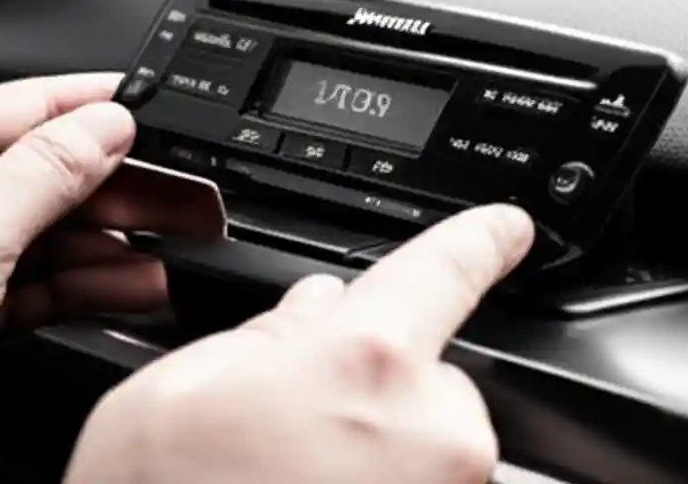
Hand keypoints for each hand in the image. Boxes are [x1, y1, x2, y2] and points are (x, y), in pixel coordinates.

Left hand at [0, 74, 189, 478]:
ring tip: (175, 257)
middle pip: (56, 175)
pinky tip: (129, 291)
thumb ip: (52, 171)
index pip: (40, 104)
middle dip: (126, 190)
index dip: (109, 108)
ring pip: (51, 236)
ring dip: (113, 248)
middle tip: (194, 205)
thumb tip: (112, 122)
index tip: (173, 115)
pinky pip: (36, 285)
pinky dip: (82, 289)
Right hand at [65, 205, 533, 483]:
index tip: (508, 228)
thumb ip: (267, 336)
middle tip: (293, 416)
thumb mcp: (179, 388)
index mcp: (366, 362)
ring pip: (422, 438)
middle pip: (424, 368)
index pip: (448, 267)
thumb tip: (314, 311)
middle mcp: (432, 433)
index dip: (482, 238)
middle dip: (372, 377)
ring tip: (288, 474)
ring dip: (372, 442)